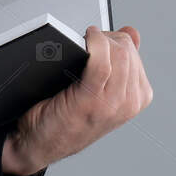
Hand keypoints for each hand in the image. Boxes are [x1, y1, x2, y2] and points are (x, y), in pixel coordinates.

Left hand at [2, 25, 151, 175]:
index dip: (111, 39)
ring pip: (118, 53)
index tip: (95, 43)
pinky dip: (93, 45)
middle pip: (126, 50)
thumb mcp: (101, 90)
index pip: (133, 52)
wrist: (38, 143)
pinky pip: (101, 63)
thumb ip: (120, 63)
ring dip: (99, 40)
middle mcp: (129, 102)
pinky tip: (85, 41)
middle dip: (106, 37)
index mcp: (137, 98)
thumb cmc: (65, 117)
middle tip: (86, 42)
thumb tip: (132, 32)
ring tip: (84, 43)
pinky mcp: (91, 102)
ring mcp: (113, 104)